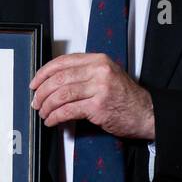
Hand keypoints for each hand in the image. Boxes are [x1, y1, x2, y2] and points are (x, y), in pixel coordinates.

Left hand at [29, 52, 155, 139]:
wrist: (146, 113)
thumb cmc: (125, 97)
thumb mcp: (106, 75)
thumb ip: (84, 73)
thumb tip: (53, 81)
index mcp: (98, 60)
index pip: (63, 62)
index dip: (44, 72)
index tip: (35, 82)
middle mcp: (98, 71)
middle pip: (59, 79)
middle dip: (42, 92)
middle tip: (35, 101)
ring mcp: (99, 88)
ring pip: (61, 95)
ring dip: (47, 106)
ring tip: (43, 112)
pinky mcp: (98, 107)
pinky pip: (68, 111)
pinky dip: (55, 117)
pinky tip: (51, 121)